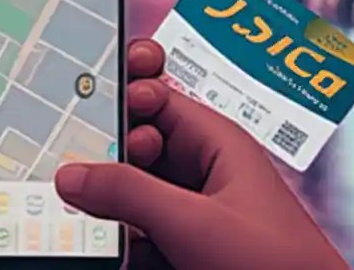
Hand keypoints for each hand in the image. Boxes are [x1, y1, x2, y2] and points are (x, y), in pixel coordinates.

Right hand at [55, 39, 347, 269]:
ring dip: (113, 209)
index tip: (84, 114)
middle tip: (76, 172)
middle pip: (138, 150)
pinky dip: (127, 243)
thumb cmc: (280, 267)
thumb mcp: (193, 224)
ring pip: (136, 198)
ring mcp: (197, 215)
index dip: (121, 100)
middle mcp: (205, 172)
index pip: (157, 100)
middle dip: (107, 162)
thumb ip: (129, 193)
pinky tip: (117, 251)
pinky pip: (144, 236)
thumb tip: (74, 173)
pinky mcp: (190, 251)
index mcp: (217, 144)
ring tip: (90, 216)